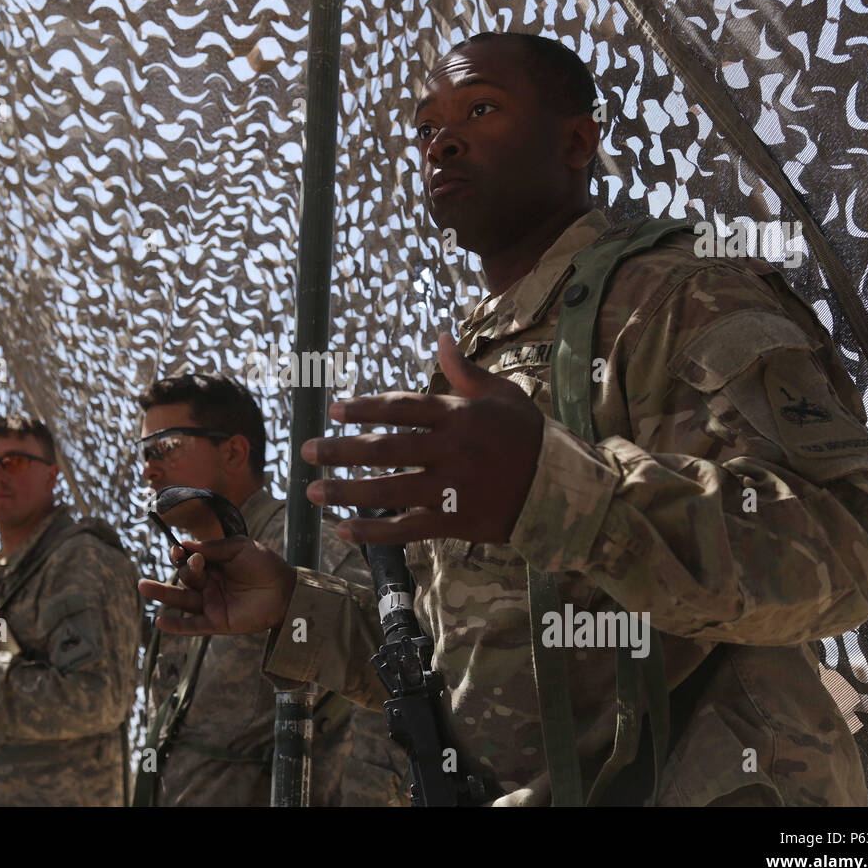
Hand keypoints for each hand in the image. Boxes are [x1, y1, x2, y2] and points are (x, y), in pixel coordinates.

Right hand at [137, 538, 296, 635]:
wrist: (286, 591)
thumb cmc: (265, 566)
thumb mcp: (239, 548)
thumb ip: (213, 548)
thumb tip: (184, 545)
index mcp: (214, 565)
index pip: (190, 560)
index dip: (181, 555)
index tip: (177, 549)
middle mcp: (210, 584)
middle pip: (185, 577)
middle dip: (183, 569)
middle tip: (187, 561)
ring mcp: (211, 603)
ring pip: (182, 600)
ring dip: (163, 593)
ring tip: (143, 586)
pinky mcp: (216, 621)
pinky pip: (192, 625)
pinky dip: (176, 625)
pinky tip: (160, 621)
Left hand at [302, 333, 544, 544]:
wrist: (561, 487)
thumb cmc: (528, 436)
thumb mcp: (502, 394)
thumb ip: (464, 370)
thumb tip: (440, 335)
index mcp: (458, 416)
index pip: (401, 408)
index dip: (364, 409)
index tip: (334, 411)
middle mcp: (450, 450)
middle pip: (384, 449)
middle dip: (340, 450)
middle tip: (306, 450)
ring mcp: (451, 488)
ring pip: (388, 491)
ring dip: (346, 492)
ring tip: (313, 491)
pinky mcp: (455, 521)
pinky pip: (406, 529)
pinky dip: (373, 532)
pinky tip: (343, 531)